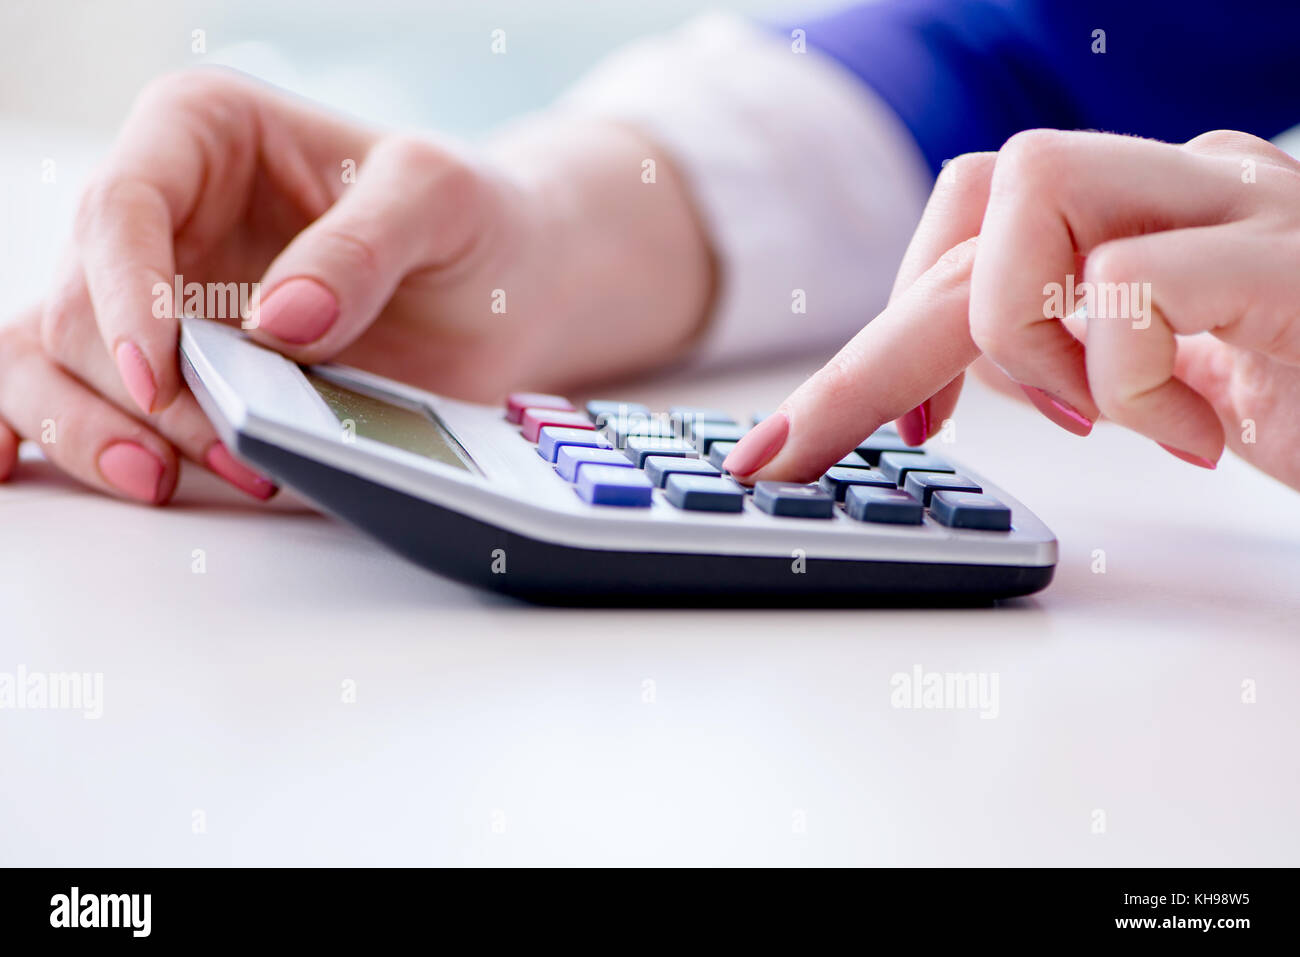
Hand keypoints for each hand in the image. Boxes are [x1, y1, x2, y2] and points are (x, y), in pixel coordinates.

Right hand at [6, 69, 712, 502]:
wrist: (501, 288)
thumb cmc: (469, 222)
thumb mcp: (440, 201)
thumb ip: (363, 246)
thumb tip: (278, 322)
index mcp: (201, 132)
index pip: (123, 206)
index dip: (128, 296)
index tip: (161, 371)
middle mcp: (157, 210)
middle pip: (79, 303)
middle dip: (137, 391)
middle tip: (225, 449)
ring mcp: (152, 295)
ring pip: (49, 360)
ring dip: (93, 432)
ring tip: (164, 481)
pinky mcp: (168, 368)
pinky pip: (66, 396)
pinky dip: (43, 438)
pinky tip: (18, 469)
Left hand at [723, 129, 1299, 492]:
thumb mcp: (1154, 382)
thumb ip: (1054, 347)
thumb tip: (932, 374)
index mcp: (1134, 214)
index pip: (963, 226)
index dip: (867, 331)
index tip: (798, 437)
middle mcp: (1177, 185)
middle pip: (966, 215)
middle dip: (865, 359)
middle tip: (797, 453)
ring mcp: (1240, 207)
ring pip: (1026, 196)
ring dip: (1019, 338)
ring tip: (1104, 417)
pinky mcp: (1290, 264)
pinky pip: (1132, 282)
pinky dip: (1128, 376)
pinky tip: (1194, 431)